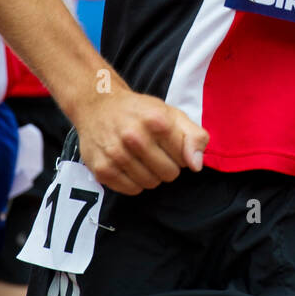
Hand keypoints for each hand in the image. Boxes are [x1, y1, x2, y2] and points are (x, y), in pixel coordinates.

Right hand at [76, 87, 208, 195]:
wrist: (98, 106)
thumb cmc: (139, 111)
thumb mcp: (172, 114)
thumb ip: (194, 136)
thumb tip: (196, 165)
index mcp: (157, 121)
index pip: (184, 159)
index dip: (180, 154)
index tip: (169, 145)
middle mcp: (135, 137)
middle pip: (169, 174)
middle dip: (167, 166)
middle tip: (155, 152)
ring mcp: (116, 154)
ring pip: (151, 184)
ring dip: (150, 175)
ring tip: (141, 158)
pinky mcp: (102, 169)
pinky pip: (131, 190)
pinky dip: (134, 182)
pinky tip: (129, 165)